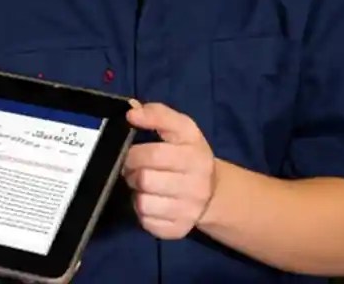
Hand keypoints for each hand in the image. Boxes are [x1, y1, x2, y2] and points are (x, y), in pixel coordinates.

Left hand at [123, 101, 217, 239]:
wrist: (213, 192)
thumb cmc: (189, 155)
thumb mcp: (181, 128)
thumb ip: (157, 114)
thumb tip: (132, 112)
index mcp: (195, 154)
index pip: (154, 154)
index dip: (134, 152)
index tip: (130, 151)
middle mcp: (196, 184)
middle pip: (144, 179)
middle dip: (131, 171)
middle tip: (133, 167)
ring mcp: (189, 210)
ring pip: (143, 202)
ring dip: (136, 192)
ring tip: (143, 185)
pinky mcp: (178, 229)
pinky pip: (147, 222)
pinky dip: (142, 212)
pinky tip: (152, 201)